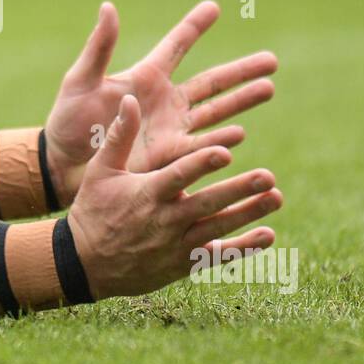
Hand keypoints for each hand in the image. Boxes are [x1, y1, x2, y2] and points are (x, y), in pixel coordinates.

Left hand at [44, 0, 275, 205]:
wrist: (62, 165)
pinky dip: (220, 141)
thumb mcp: (80, 80)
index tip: (215, 6)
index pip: (176, 46)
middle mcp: (165, 102)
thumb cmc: (68, 121)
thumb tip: (108, 6)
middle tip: (272, 60)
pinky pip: (200, 148)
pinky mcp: (168, 157)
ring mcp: (171, 129)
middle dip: (242, 71)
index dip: (194, 26)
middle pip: (212, 82)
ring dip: (242, 101)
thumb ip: (100, 47)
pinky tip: (239, 133)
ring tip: (268, 87)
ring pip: (216, 113)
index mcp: (146, 77)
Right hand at [66, 94, 281, 299]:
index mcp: (145, 194)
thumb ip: (120, 135)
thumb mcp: (100, 171)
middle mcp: (164, 220)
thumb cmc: (93, 210)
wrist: (86, 265)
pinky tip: (268, 236)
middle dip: (238, 191)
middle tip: (268, 176)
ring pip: (218, 229)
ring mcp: (176, 245)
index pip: (177, 176)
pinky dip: (243, 248)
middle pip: (207, 204)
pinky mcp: (183, 264)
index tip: (224, 151)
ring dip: (249, 214)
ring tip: (277, 197)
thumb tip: (130, 98)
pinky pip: (217, 256)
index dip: (201, 165)